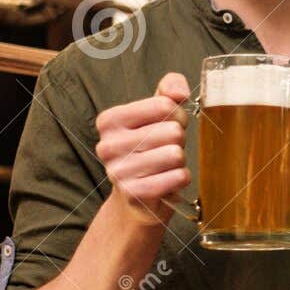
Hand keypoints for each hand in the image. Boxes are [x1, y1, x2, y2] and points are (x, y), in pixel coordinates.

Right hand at [95, 73, 191, 227]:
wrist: (137, 198)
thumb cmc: (150, 148)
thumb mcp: (156, 114)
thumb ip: (168, 91)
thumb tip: (179, 92)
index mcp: (109, 120)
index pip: (164, 105)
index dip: (177, 116)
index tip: (166, 126)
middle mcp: (107, 145)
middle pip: (173, 131)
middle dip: (179, 141)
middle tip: (165, 150)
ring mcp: (118, 171)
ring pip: (176, 154)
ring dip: (179, 161)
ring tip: (164, 166)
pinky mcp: (134, 194)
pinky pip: (179, 177)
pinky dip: (181, 178)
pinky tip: (167, 181)